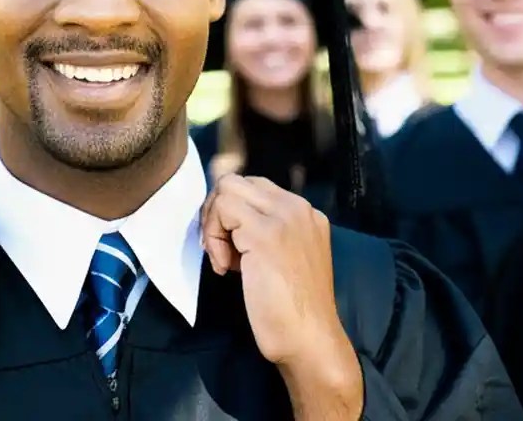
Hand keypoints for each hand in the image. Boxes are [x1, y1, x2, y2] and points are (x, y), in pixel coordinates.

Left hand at [202, 174, 361, 419]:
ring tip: (224, 261)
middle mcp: (298, 208)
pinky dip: (213, 237)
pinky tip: (224, 268)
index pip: (254, 187)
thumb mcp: (282, 259)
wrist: (309, 340)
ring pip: (226, 189)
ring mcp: (284, 217)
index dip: (231, 213)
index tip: (231, 247)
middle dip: (216, 213)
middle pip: (236, 182)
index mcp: (305, 214)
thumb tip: (225, 222)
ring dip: (213, 224)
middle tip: (220, 251)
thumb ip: (261, 234)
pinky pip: (222, 209)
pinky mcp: (266, 233)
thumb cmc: (291, 310)